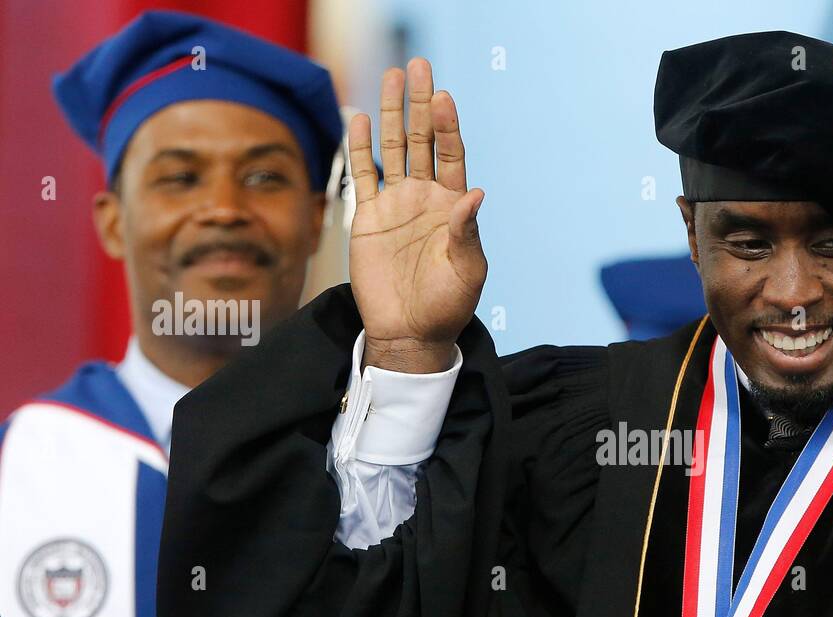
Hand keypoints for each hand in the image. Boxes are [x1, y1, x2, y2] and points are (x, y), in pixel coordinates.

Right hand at [349, 58, 486, 372]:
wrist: (410, 333)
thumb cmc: (447, 307)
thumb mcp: (466, 272)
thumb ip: (466, 232)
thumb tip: (474, 193)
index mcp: (453, 207)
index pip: (452, 155)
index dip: (448, 126)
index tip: (443, 97)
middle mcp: (424, 198)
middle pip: (422, 140)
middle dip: (420, 103)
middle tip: (418, 64)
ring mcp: (396, 205)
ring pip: (392, 149)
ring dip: (390, 113)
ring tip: (392, 75)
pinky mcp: (369, 219)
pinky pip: (362, 176)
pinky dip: (358, 148)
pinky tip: (356, 119)